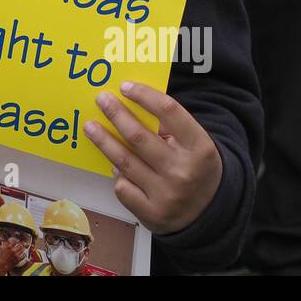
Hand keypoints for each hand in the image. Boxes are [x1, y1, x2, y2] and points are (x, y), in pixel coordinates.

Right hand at [0, 239, 25, 274]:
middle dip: (20, 245)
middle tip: (20, 245)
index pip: (15, 241)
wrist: (3, 264)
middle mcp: (12, 250)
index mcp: (8, 246)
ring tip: (22, 249)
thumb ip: (4, 242)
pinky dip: (24, 254)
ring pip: (22, 250)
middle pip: (20, 245)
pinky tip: (23, 254)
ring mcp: (15, 255)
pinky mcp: (18, 259)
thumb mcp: (1, 247)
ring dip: (22, 249)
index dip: (17, 241)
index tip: (17, 241)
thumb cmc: (2, 256)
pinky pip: (23, 255)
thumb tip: (6, 239)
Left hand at [83, 81, 222, 235]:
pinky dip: (117, 175)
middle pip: (139, 137)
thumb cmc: (195, 167)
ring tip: (90, 127)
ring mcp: (166, 195)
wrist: (210, 212)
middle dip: (116, 115)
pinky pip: (123, 187)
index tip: (125, 86)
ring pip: (124, 161)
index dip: (144, 96)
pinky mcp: (152, 214)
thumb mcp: (194, 144)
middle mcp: (183, 171)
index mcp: (199, 147)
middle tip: (101, 100)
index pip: (169, 112)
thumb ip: (170, 126)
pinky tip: (115, 165)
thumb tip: (130, 103)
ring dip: (103, 141)